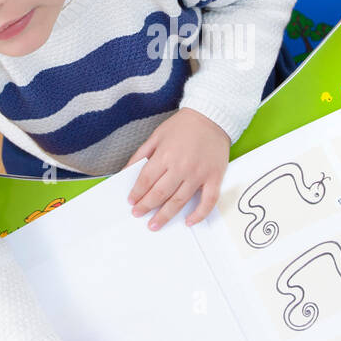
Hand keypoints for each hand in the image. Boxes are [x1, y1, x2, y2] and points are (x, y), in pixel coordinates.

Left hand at [126, 107, 229, 229]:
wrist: (212, 116)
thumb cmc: (183, 125)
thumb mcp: (156, 135)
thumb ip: (141, 154)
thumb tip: (126, 171)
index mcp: (165, 155)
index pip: (146, 180)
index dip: (137, 193)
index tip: (131, 201)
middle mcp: (181, 167)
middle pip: (159, 193)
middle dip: (146, 206)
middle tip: (138, 214)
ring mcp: (199, 174)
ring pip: (179, 200)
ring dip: (165, 215)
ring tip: (154, 224)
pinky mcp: (214, 177)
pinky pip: (208, 201)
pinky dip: (199, 214)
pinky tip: (189, 221)